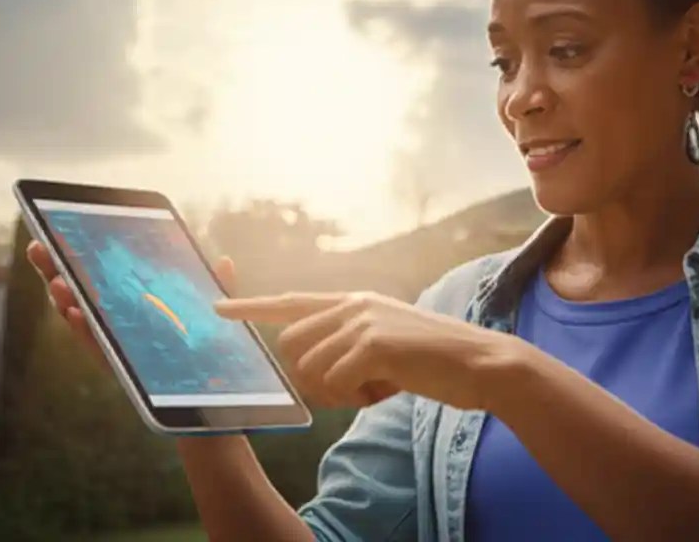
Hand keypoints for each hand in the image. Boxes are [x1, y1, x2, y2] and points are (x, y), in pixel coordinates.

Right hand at [26, 240, 237, 369]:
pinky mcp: (120, 369)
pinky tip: (74, 314)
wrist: (213, 406)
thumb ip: (216, 290)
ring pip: (82, 321)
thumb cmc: (209, 358)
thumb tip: (225, 259)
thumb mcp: (213, 318)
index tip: (56, 234)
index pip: (100, 277)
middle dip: (55, 272)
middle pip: (80, 294)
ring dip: (66, 301)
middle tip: (36, 248)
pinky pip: (97, 349)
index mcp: (132, 308)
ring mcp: (116, 347)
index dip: (76, 257)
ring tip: (57, 282)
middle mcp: (118, 327)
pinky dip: (85, 331)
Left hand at [214, 290, 522, 409]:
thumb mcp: (388, 341)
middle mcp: (353, 304)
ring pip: (310, 369)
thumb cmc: (436, 361)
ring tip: (380, 384)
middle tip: (356, 388)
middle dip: (312, 378)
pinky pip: (336, 383)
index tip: (217, 308)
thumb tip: (314, 370)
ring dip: (339, 391)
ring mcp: (362, 321)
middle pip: (291, 346)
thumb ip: (352, 343)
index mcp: (355, 301)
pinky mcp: (373, 344)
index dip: (252, 307)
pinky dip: (358, 397)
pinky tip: (390, 387)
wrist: (481, 363)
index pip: (291, 303)